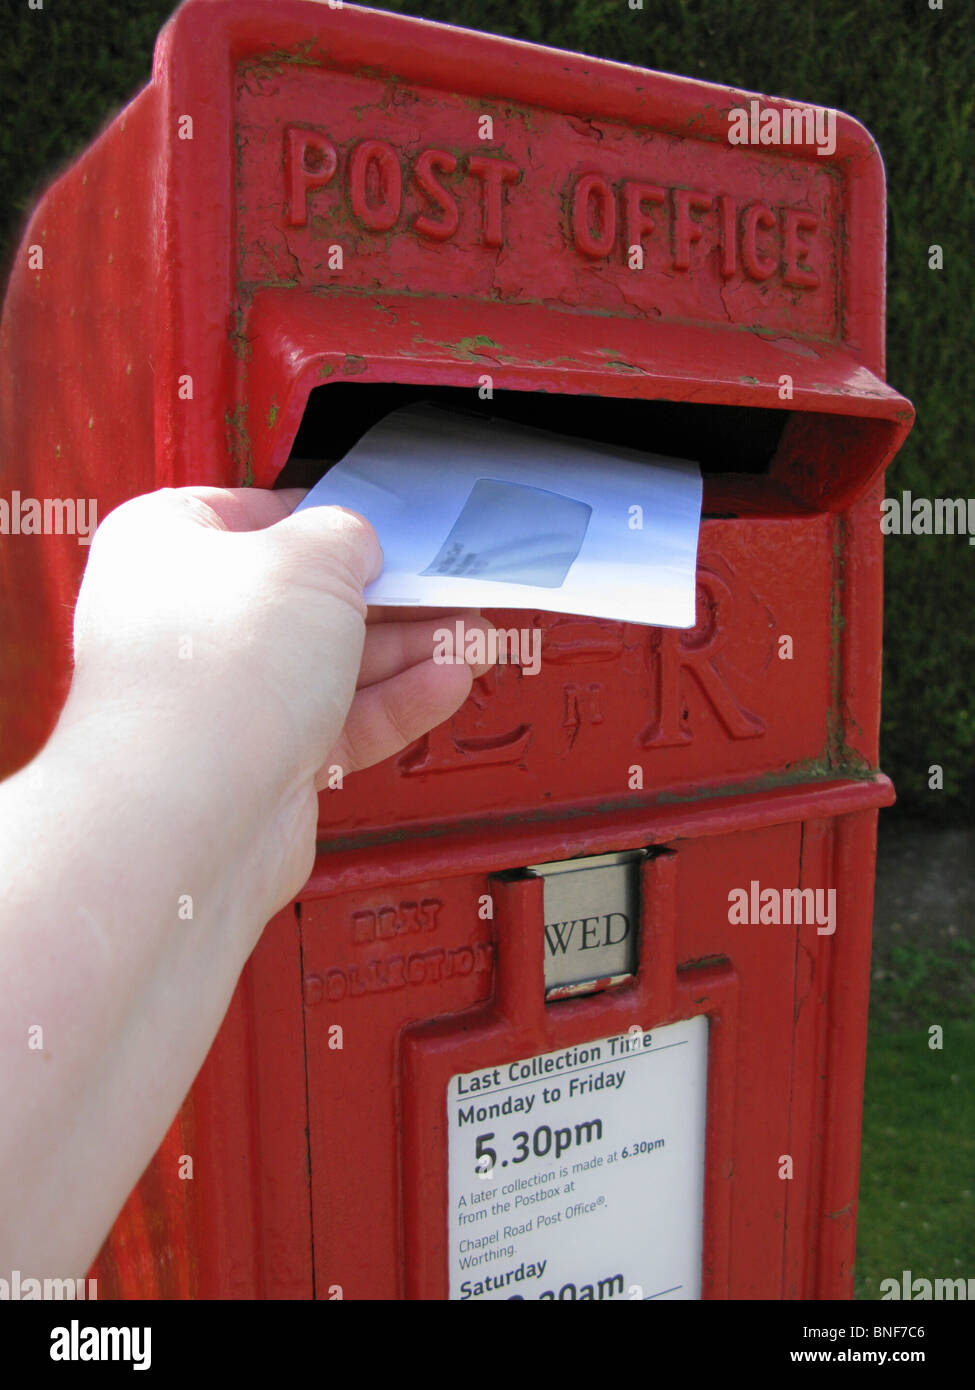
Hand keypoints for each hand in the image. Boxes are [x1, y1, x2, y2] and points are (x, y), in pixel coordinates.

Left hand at [63, 485, 493, 919]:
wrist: (191, 813)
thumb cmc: (216, 676)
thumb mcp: (306, 560)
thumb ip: (344, 536)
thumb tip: (356, 543)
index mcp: (167, 548)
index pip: (256, 514)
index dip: (327, 520)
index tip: (385, 529)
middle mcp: (189, 625)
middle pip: (308, 598)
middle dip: (391, 597)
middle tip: (448, 589)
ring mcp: (226, 700)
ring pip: (334, 665)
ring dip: (410, 650)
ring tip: (471, 640)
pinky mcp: (264, 764)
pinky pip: (341, 723)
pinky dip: (397, 703)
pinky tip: (445, 683)